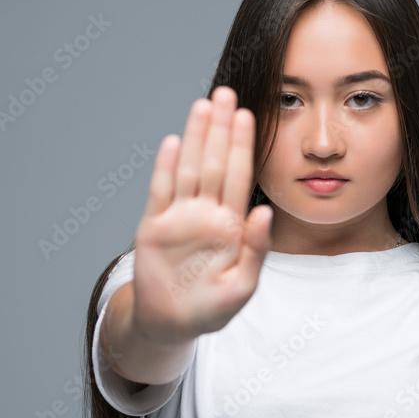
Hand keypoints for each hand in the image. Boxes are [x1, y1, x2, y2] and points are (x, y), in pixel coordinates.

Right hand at [131, 86, 271, 342]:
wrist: (172, 324)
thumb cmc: (212, 308)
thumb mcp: (242, 286)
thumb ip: (255, 249)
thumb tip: (265, 212)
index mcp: (231, 225)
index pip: (240, 177)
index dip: (244, 146)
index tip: (249, 115)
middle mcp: (206, 213)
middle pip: (216, 163)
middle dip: (221, 128)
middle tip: (227, 92)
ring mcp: (179, 217)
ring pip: (190, 169)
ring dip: (196, 137)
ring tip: (203, 105)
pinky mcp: (153, 226)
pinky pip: (160, 191)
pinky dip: (166, 167)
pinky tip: (174, 142)